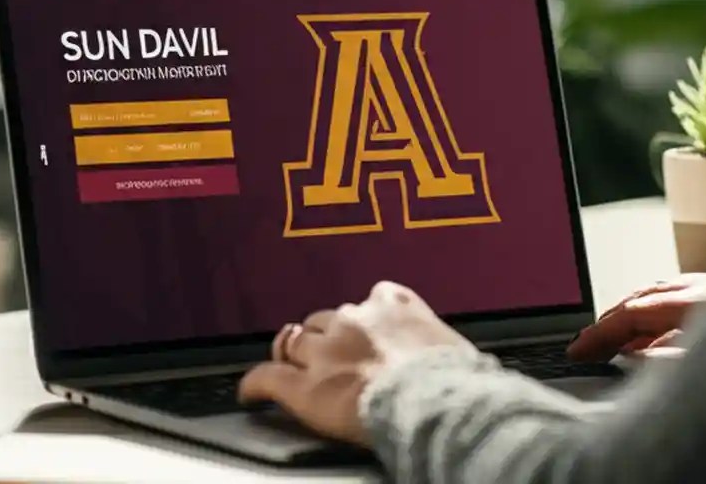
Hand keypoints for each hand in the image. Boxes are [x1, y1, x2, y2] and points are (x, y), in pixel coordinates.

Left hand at [238, 281, 471, 445]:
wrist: (437, 404)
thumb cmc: (456, 382)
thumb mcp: (456, 349)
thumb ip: (437, 345)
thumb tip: (457, 364)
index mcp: (394, 304)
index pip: (370, 300)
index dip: (363, 318)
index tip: (365, 327)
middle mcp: (354, 319)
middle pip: (326, 319)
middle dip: (326, 335)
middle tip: (328, 354)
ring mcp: (324, 352)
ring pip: (294, 344)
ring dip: (293, 355)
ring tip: (287, 364)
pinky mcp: (302, 387)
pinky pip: (266, 379)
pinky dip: (254, 386)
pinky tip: (248, 393)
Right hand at [566, 273, 705, 361]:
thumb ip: (669, 357)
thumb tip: (632, 353)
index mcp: (696, 301)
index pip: (631, 314)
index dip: (599, 333)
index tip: (577, 350)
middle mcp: (704, 289)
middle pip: (640, 300)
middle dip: (608, 324)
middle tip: (584, 349)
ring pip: (657, 298)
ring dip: (628, 319)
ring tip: (608, 343)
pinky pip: (676, 301)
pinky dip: (653, 316)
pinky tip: (651, 335)